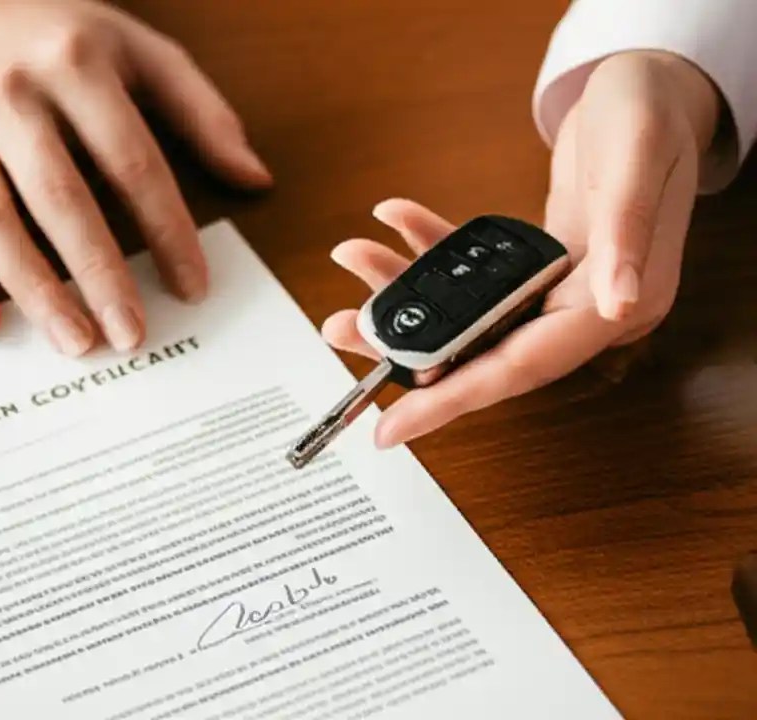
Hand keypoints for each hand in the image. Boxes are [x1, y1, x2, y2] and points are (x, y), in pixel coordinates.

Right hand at [0, 0, 271, 354]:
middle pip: (59, 198)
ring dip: (33, 290)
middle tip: (131, 335)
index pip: (131, 160)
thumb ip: (199, 110)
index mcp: (75, 65)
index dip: (166, 229)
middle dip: (98, 275)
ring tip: (74, 341)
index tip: (192, 287)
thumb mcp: (136, 50)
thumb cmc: (56, 36)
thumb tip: (254, 177)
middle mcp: (10, 95)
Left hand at [322, 51, 720, 447]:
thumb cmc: (652, 112)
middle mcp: (590, 304)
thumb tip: (617, 306)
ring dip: (408, 289)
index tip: (392, 428)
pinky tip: (394, 219)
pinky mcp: (542, 262)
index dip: (453, 399)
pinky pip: (476, 272)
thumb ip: (628, 236)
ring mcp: (564, 286)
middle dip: (407, 346)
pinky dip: (432, 247)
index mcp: (620, 301)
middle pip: (484, 349)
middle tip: (342, 328)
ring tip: (353, 255)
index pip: (524, 367)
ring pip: (471, 314)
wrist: (654, 82)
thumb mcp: (641, 161)